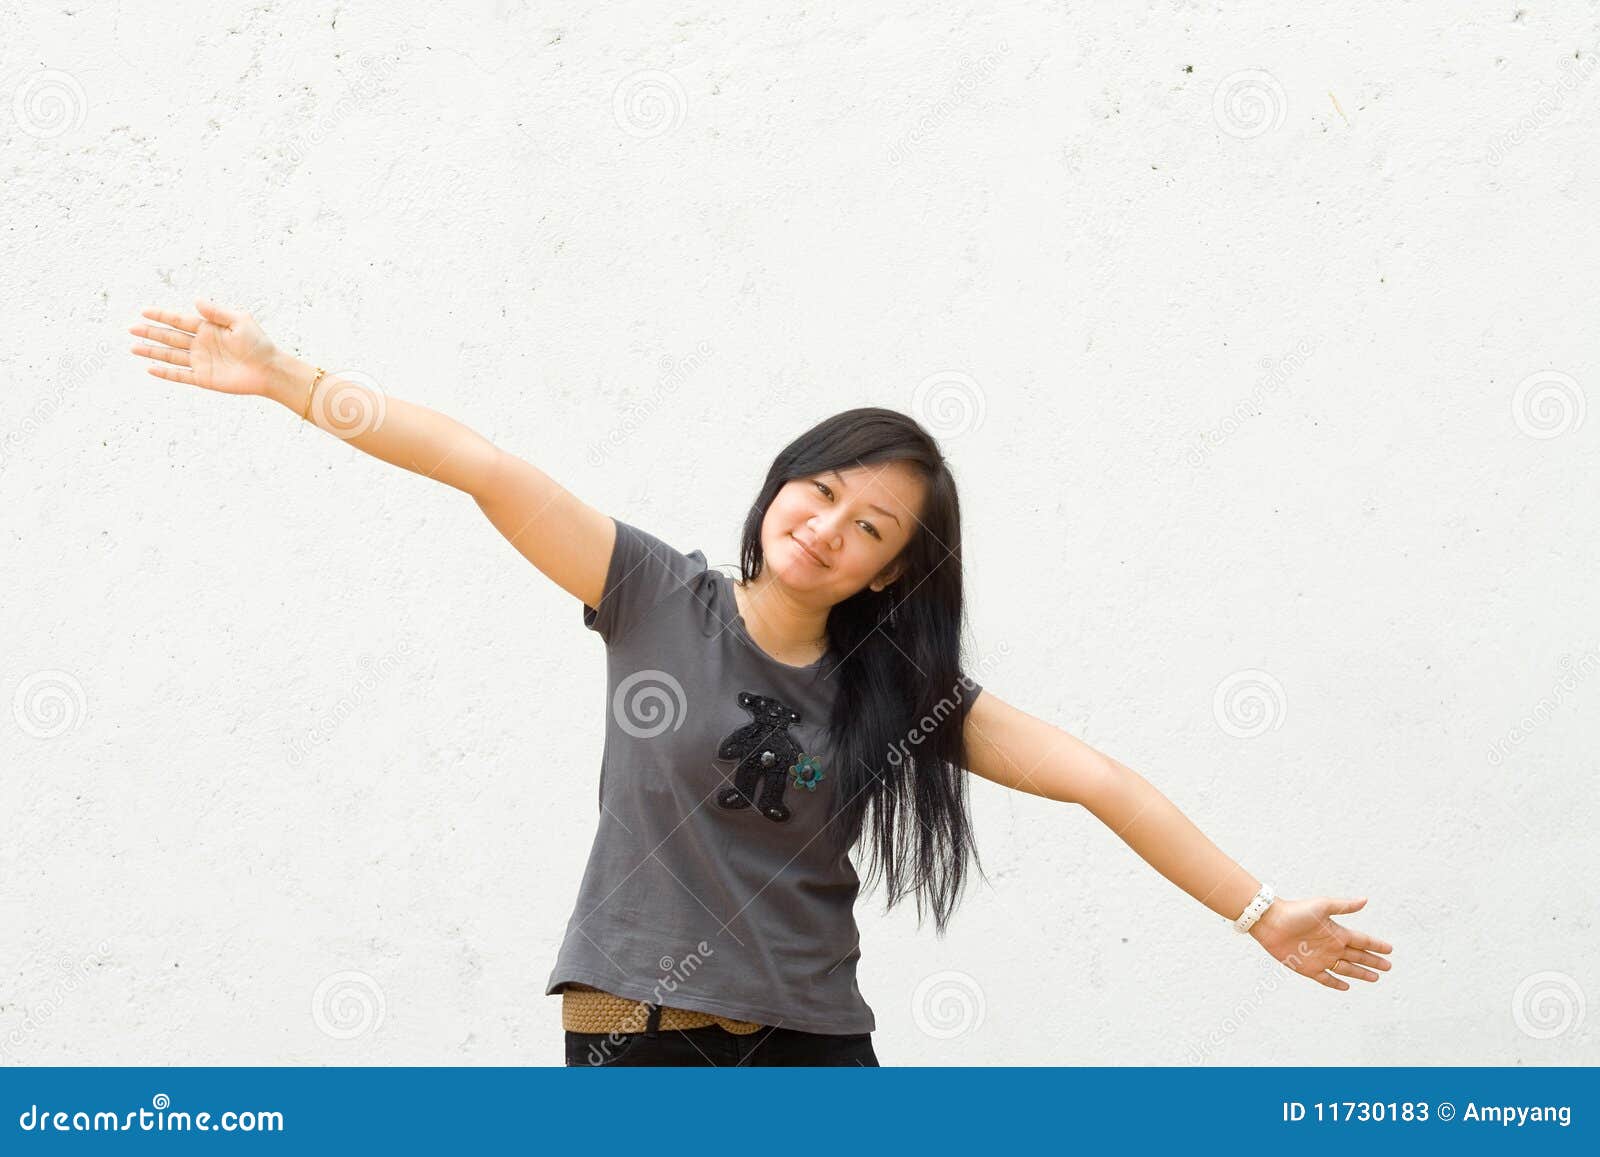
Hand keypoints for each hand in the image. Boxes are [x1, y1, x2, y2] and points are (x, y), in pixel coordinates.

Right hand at [128, 299, 282, 396]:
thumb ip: (217, 312)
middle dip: (151, 332)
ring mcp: (201, 361)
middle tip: (131, 328)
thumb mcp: (240, 321)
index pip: (179, 320)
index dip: (162, 316)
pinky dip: (165, 373)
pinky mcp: (203, 378)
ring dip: (152, 351)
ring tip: (133, 347)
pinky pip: (180, 375)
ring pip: (170, 355)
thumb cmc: (258, 344)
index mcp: (208, 328)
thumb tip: (195, 301)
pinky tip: (150, 368)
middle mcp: (201, 344)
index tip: (144, 311)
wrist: (269, 370)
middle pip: (170, 337)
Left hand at [1248, 896, 1393, 990]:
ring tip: (1375, 978)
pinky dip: (1336, 983)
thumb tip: (1366, 900)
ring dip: (1361, 974)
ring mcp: (1321, 958)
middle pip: (1358, 956)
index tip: (1390, 949)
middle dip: (1373, 961)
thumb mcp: (1322, 906)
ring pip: (1346, 969)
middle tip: (1388, 967)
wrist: (1270, 922)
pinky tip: (1347, 987)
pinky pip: (1326, 978)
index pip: (1362, 940)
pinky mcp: (1309, 968)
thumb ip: (1344, 906)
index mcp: (1337, 932)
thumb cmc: (1295, 911)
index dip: (1376, 945)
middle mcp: (1332, 946)